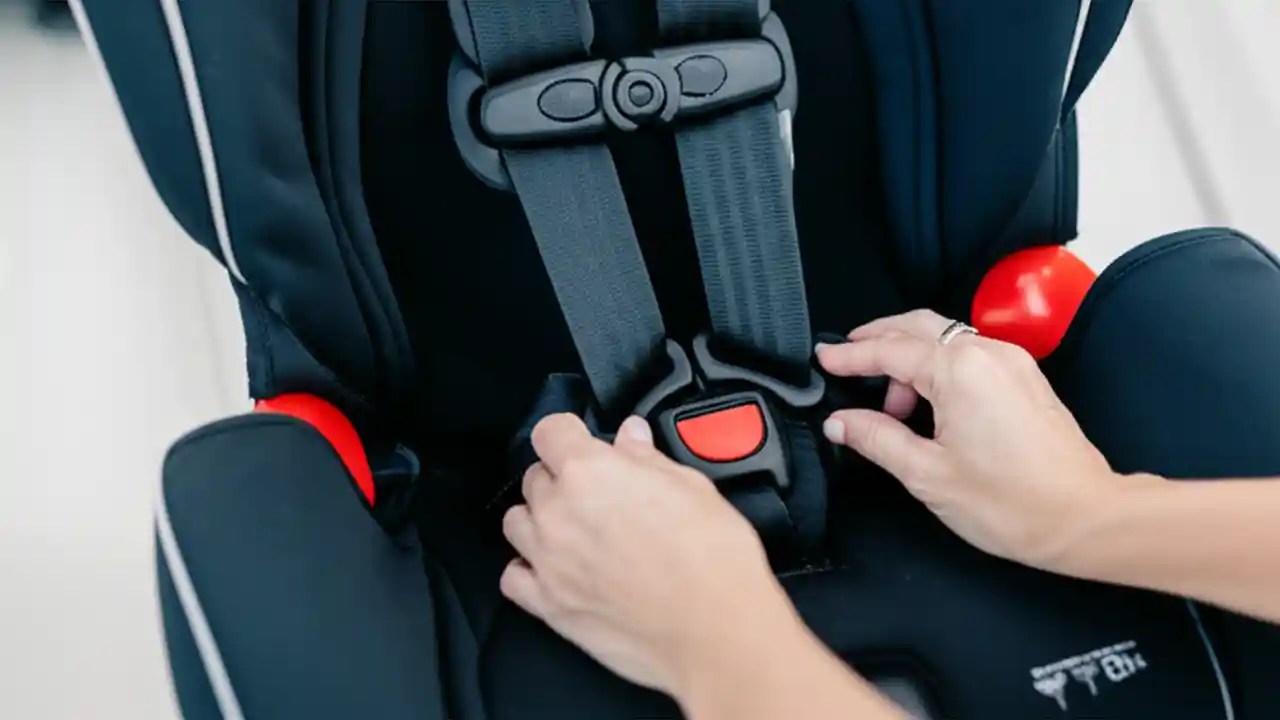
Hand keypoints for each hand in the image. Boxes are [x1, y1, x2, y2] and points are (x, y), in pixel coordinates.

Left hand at [500, 413, 799, 696]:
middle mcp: (558, 512)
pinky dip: (528, 570)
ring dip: (540, 520)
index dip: (568, 434)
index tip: (582, 442)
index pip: (549, 431)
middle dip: (560, 479)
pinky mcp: (549, 605)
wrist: (716, 631)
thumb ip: (648, 459)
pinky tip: (556, 570)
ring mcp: (548, 561)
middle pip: (534, 478)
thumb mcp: (691, 488)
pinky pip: (513, 577)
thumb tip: (631, 438)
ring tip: (575, 531)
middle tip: (597, 494)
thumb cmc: (712, 561)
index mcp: (589, 472)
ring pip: (517, 523)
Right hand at [815, 309, 1128, 570]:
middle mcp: (988, 354)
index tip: (824, 359)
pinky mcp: (1025, 379)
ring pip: (946, 340)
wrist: (1083, 518)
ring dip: (910, 360)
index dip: (851, 356)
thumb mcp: (926, 473)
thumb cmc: (1013, 503)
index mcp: (959, 370)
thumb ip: (877, 438)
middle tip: (847, 361)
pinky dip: (939, 369)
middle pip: (918, 327)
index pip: (889, 349)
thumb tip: (842, 421)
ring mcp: (1012, 363)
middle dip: (879, 341)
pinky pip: (970, 356)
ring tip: (891, 407)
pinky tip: (927, 405)